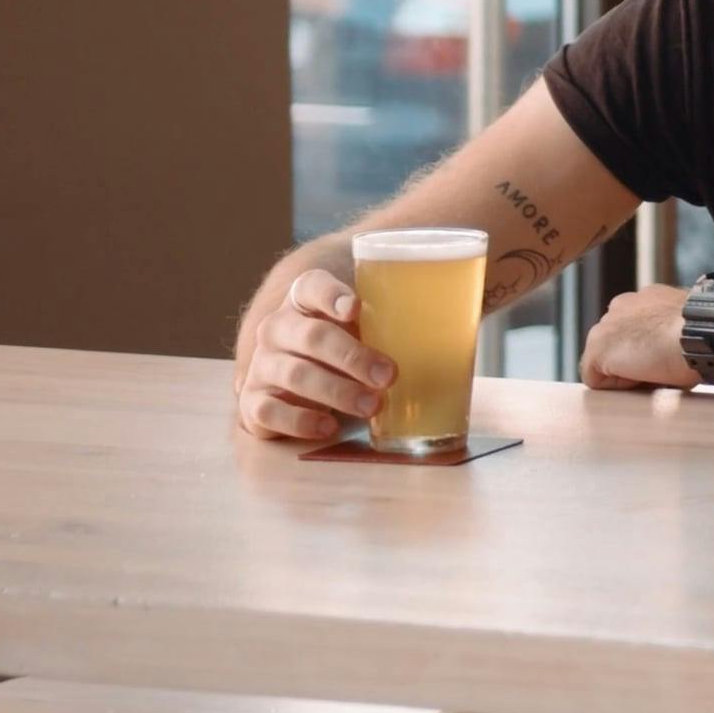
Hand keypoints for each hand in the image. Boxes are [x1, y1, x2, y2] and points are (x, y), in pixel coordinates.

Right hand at [235, 268, 391, 441]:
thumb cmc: (347, 344)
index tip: (357, 308)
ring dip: (336, 391)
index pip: (312, 287)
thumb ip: (397, 319)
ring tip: (372, 405)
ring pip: (294, 374)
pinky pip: (268, 412)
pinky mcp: (254, 401)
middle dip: (353, 357)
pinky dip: (299, 420)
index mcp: (303, 300)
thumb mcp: (367, 326)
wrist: (301, 377)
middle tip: (390, 376)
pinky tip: (329, 425)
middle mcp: (277, 329)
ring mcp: (262, 365)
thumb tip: (460, 320)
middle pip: (312, 336)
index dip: (331, 296)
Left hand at [581, 285, 698, 390]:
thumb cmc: (707, 331)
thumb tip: (675, 347)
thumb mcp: (690, 323)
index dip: (649, 347)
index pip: (633, 326)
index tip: (667, 356)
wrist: (703, 332)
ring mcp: (605, 326)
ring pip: (607, 361)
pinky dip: (620, 386)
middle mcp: (622, 305)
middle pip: (617, 343)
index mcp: (646, 297)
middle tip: (662, 367)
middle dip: (634, 357)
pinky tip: (645, 376)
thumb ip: (672, 327)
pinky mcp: (597, 350)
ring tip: (657, 372)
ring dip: (628, 371)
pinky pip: (599, 380)